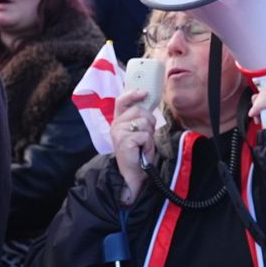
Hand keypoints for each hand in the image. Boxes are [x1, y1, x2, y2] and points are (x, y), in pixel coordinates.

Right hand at [110, 87, 156, 203]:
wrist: (134, 173)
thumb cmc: (138, 152)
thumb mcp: (139, 131)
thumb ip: (140, 118)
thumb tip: (148, 101)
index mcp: (119, 121)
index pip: (122, 101)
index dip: (132, 95)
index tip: (144, 93)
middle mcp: (116, 125)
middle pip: (140, 111)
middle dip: (149, 122)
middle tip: (146, 136)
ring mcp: (119, 132)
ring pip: (144, 122)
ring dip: (149, 135)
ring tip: (143, 145)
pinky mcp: (124, 141)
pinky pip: (145, 135)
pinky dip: (148, 144)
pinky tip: (142, 151)